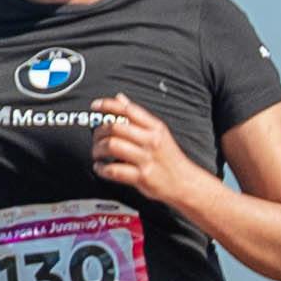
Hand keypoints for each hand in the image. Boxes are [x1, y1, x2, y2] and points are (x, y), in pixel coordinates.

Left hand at [84, 97, 198, 214]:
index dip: (108, 105)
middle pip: (116, 127)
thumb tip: (121, 98)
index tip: (95, 106)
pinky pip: (114, 170)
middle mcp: (151, 140)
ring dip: (98, 150)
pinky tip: (100, 168)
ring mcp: (146, 158)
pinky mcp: (142, 176)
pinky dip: (101, 169)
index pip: (128, 110)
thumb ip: (138, 116)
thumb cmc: (169, 158)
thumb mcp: (158, 132)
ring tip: (97, 153)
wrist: (184, 182)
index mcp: (155, 127)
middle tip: (95, 137)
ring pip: (112, 146)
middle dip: (99, 131)